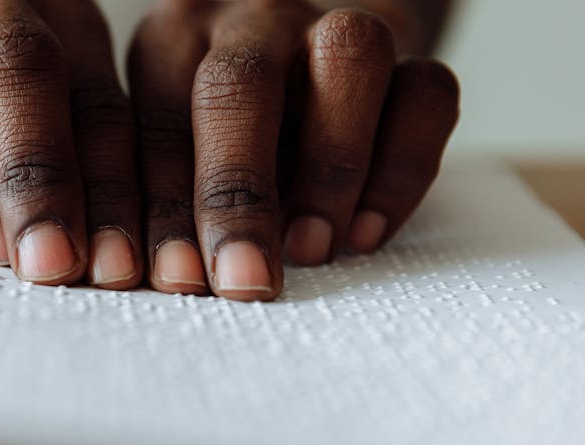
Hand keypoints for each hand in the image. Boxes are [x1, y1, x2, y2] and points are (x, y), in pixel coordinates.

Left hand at [129, 0, 459, 300]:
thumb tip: (161, 277)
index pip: (158, 121)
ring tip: (311, 249)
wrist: (311, 53)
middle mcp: (251, 19)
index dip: (165, 207)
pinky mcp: (409, 44)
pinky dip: (400, 170)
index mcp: (174, 40)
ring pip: (348, 60)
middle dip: (238, 192)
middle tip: (243, 276)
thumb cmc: (225, 122)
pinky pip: (426, 91)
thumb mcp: (174, 142)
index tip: (176, 278)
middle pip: (238, 84)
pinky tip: (365, 233)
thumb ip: (163, 191)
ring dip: (330, 168)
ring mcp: (333, 24)